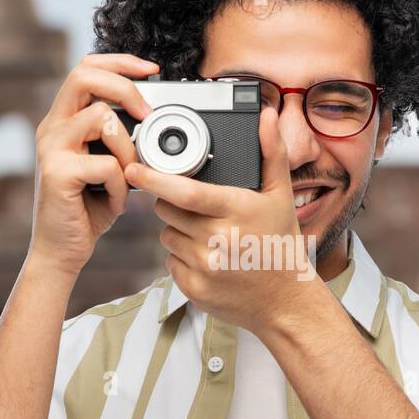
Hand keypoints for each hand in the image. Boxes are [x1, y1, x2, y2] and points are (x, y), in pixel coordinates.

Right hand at [27, 53, 156, 276]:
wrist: (62, 251)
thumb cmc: (88, 210)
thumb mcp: (109, 166)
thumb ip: (121, 139)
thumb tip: (153, 118)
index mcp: (63, 122)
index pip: (85, 68)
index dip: (120, 61)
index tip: (151, 70)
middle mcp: (51, 129)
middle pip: (84, 75)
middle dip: (125, 87)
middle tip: (146, 113)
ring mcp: (51, 149)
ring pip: (101, 118)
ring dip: (129, 148)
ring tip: (128, 177)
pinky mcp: (57, 173)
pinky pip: (107, 164)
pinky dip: (121, 186)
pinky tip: (114, 202)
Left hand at [126, 106, 319, 335]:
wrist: (284, 301)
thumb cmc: (280, 244)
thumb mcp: (281, 195)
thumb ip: (271, 153)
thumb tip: (266, 118)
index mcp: (236, 211)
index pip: (186, 192)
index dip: (155, 178)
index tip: (134, 169)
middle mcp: (218, 240)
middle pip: (167, 210)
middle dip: (173, 204)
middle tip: (199, 210)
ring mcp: (204, 267)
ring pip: (166, 235)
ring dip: (178, 231)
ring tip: (207, 236)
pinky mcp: (193, 288)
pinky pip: (170, 262)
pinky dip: (182, 258)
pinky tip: (206, 258)